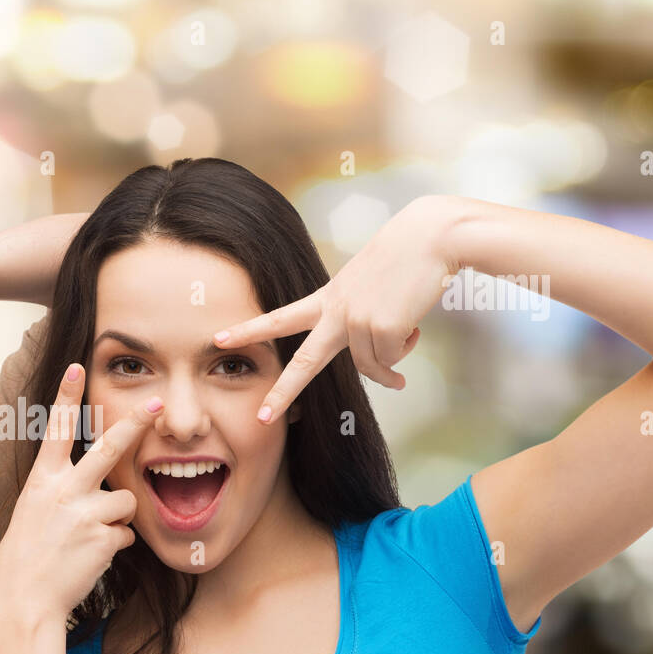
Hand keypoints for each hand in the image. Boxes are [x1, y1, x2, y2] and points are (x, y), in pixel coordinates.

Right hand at [0, 365, 164, 620]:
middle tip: (157, 403)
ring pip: (126, 501)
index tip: (76, 367)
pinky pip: (126, 534)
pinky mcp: (105, 538)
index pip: (54, 430)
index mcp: (42, 481)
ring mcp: (86, 514)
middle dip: (135, 423)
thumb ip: (64, 492)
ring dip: (117, 518)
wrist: (24, 599)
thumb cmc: (27, 557)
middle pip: (109, 449)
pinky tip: (90, 557)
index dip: (66, 397)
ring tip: (88, 537)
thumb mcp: (35, 513)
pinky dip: (114, 545)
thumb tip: (104, 488)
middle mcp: (64, 491)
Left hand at [212, 194, 460, 422]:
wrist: (433, 236)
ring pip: (371, 366)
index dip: (249, 330)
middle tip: (262, 417)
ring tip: (407, 329)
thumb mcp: (366, 286)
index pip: (280, 317)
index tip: (219, 339)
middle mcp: (336, 312)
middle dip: (282, 393)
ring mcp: (358, 321)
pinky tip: (414, 323)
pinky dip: (407, 350)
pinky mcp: (383, 328)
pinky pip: (393, 359)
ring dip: (392, 359)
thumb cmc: (404, 258)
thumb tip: (376, 364)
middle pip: (304, 362)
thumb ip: (357, 320)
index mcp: (328, 297)